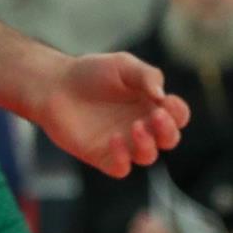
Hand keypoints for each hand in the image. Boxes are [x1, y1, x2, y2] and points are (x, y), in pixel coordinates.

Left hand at [38, 53, 189, 179]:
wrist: (54, 85)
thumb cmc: (91, 73)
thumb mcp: (123, 65)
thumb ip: (147, 76)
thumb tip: (162, 96)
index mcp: (151, 106)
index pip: (177, 116)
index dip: (178, 112)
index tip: (167, 101)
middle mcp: (142, 127)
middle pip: (168, 139)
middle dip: (168, 130)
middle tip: (156, 115)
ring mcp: (123, 144)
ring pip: (148, 156)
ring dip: (148, 144)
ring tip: (136, 127)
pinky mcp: (102, 156)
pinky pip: (121, 168)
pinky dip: (123, 158)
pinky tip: (114, 138)